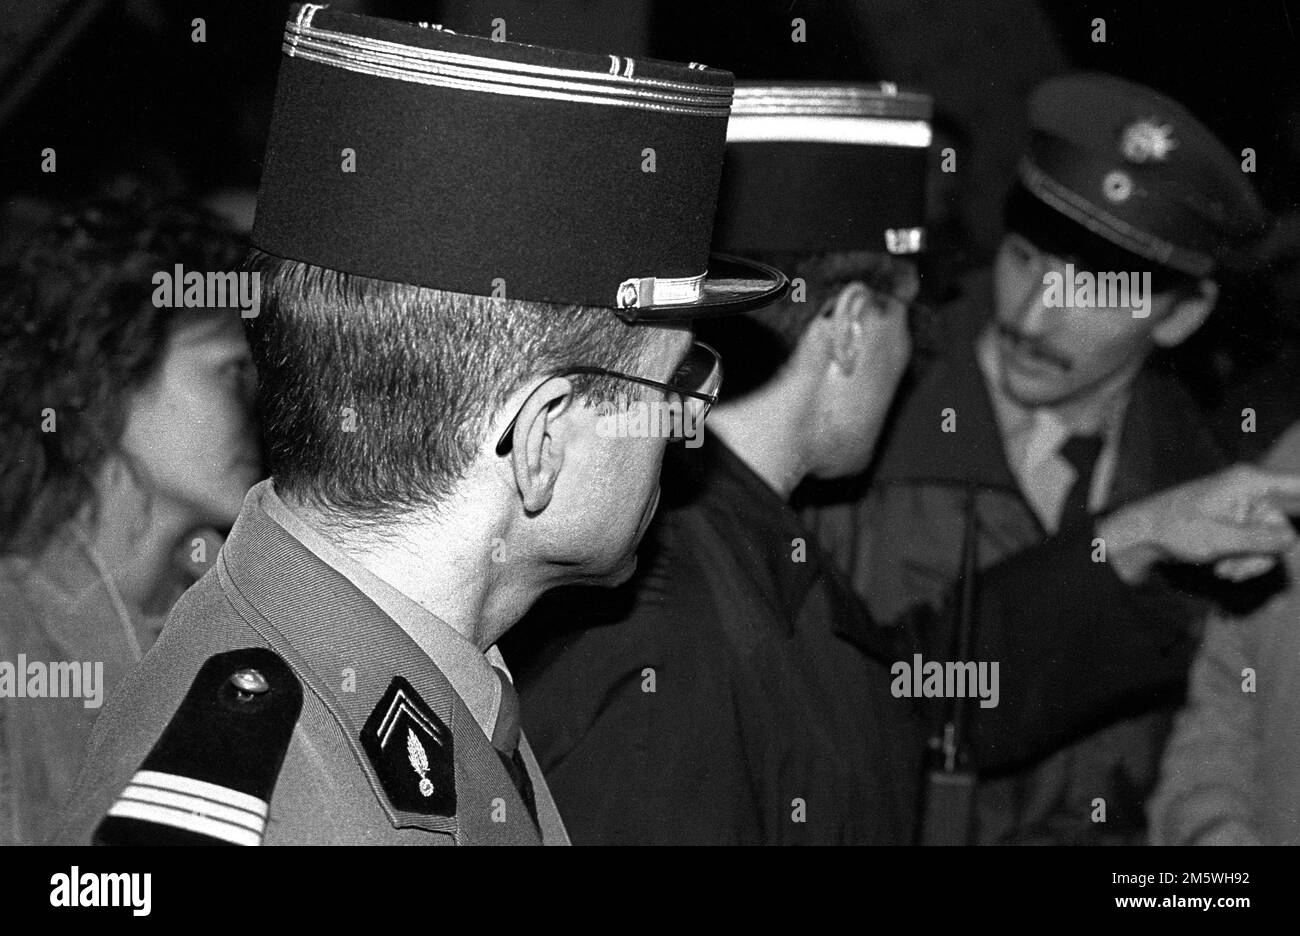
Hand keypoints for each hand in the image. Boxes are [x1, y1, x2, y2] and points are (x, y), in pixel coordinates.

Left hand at [1096, 466, 1299, 583]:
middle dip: (1263, 555)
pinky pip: (1257, 546)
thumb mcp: (1219, 538)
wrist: (1142, 535)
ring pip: (1271, 544)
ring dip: (1250, 562)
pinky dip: (1243, 560)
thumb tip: (1292, 539)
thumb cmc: (1174, 529)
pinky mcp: (1239, 523)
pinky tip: (1221, 567)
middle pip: (1285, 529)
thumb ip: (1260, 539)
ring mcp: (1245, 507)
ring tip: (1223, 569)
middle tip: (1234, 571)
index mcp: (1250, 482)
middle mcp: (1253, 491)